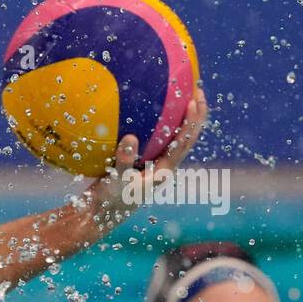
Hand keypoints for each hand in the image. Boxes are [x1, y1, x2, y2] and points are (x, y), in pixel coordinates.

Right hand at [86, 86, 209, 216]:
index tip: (194, 101)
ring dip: (184, 116)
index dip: (191, 122)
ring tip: (186, 94)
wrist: (102, 212)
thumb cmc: (111, 198)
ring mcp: (156, 163)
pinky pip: (161, 137)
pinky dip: (165, 122)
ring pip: (177, 136)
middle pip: (188, 137)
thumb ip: (124, 160)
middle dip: (197, 114)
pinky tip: (158, 107)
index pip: (183, 142)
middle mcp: (165, 165)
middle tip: (199, 89)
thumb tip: (131, 137)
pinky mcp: (145, 161)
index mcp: (164, 170)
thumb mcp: (116, 179)